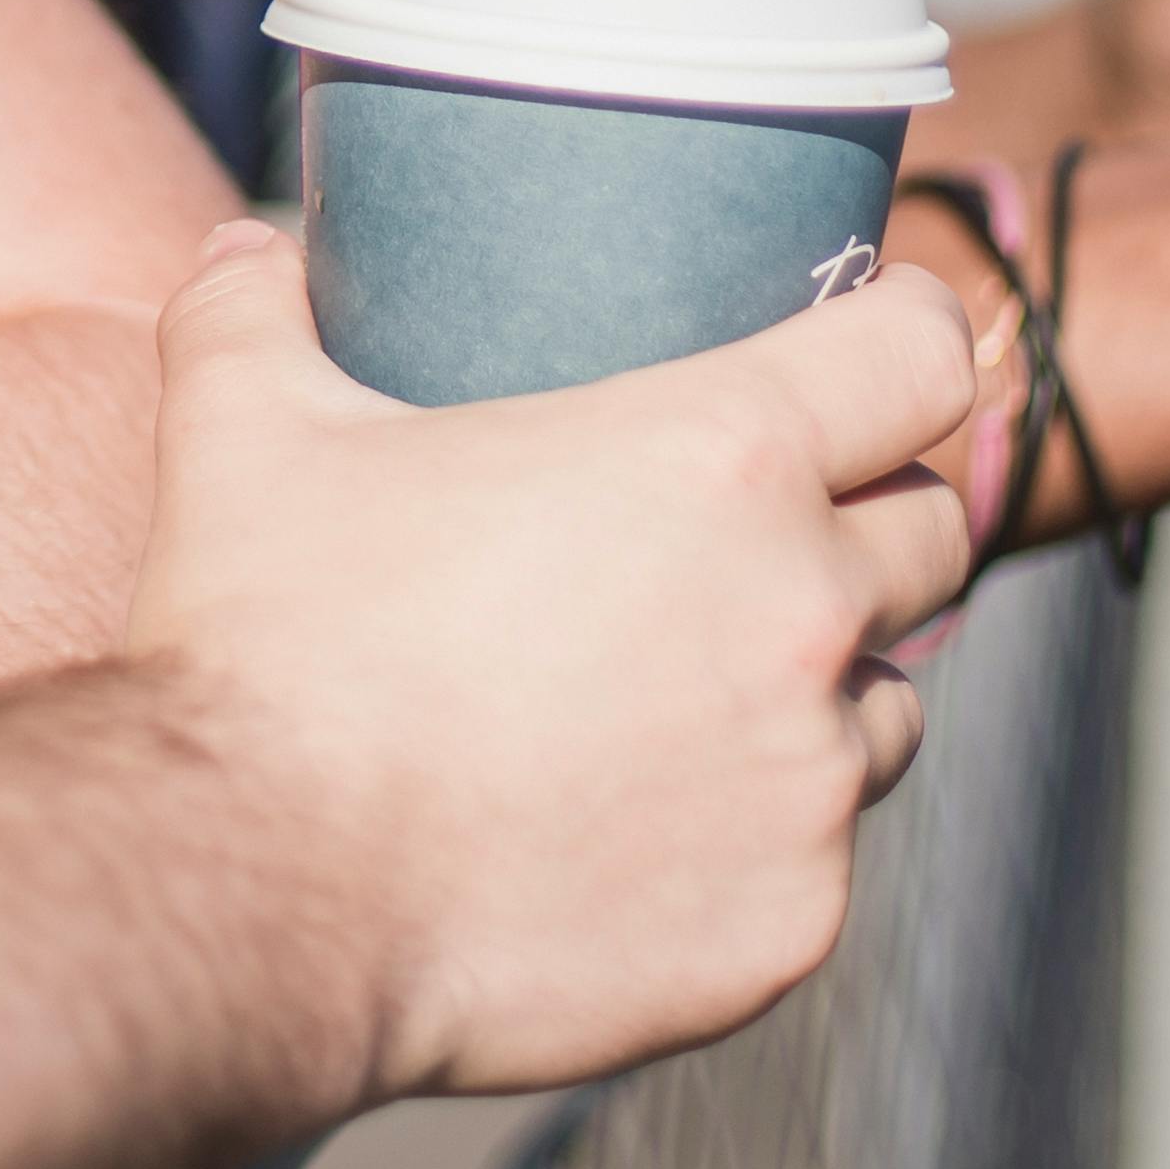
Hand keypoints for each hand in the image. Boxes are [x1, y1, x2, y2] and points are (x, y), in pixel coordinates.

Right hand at [121, 222, 980, 1099]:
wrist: (260, 895)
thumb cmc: (270, 640)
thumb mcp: (244, 429)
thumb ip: (252, 312)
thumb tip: (240, 247)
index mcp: (718, 460)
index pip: (925, 355)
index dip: (915, 329)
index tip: (886, 334)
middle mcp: (801, 612)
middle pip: (929, 531)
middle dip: (867, 514)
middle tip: (764, 527)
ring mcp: (807, 782)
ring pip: (886, 704)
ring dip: (825, 682)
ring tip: (706, 688)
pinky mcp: (789, 920)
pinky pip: (813, 856)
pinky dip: (754, 837)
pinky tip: (645, 833)